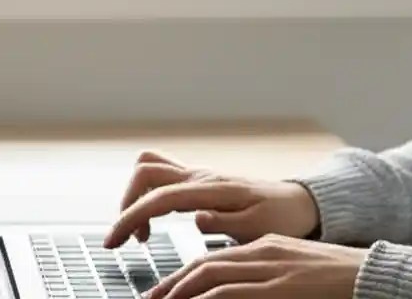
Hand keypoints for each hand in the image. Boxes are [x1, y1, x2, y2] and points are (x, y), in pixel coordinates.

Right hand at [104, 150, 320, 248]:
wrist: (297, 204)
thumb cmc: (280, 218)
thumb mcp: (257, 228)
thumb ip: (225, 222)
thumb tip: (196, 217)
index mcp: (211, 189)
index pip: (158, 196)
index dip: (131, 217)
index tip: (114, 242)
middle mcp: (201, 176)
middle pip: (146, 171)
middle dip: (126, 203)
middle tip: (126, 239)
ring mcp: (199, 176)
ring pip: (151, 169)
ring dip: (135, 197)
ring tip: (142, 234)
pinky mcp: (200, 182)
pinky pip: (163, 177)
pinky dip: (149, 196)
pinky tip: (157, 222)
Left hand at [143, 233, 368, 298]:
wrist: (370, 276)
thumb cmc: (336, 279)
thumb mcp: (294, 271)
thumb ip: (265, 277)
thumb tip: (237, 291)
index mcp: (267, 247)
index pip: (213, 259)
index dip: (183, 278)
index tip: (165, 294)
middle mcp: (264, 253)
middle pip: (205, 265)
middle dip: (173, 286)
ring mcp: (271, 270)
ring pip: (211, 277)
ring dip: (181, 293)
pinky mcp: (280, 288)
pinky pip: (231, 293)